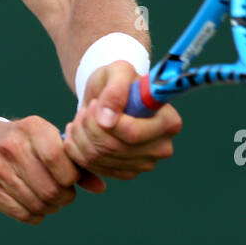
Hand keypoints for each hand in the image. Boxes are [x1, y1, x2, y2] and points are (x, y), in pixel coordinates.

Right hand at [0, 116, 98, 223]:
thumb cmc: (27, 145)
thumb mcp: (49, 142)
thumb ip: (76, 163)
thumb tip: (100, 188)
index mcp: (31, 128)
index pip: (56, 157)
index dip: (70, 176)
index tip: (71, 179)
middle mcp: (10, 145)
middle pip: (50, 187)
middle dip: (64, 197)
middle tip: (64, 194)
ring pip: (37, 204)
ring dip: (51, 208)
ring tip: (51, 200)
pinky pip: (22, 214)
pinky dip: (35, 216)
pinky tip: (35, 206)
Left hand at [64, 60, 181, 182]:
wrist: (109, 98)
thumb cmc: (118, 82)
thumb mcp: (117, 71)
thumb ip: (115, 90)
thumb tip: (106, 121)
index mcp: (168, 122)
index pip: (132, 133)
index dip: (105, 120)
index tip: (95, 103)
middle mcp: (161, 147)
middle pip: (113, 147)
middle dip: (89, 126)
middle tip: (85, 109)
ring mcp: (144, 164)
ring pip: (98, 158)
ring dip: (80, 135)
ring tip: (81, 117)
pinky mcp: (125, 173)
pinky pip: (91, 166)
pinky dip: (77, 148)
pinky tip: (80, 131)